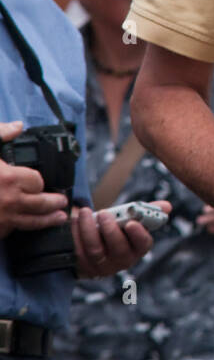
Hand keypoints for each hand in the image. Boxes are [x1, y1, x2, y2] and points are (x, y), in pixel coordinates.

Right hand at [0, 120, 69, 238]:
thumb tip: (18, 126)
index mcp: (9, 178)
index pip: (37, 181)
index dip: (39, 181)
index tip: (39, 181)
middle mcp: (10, 201)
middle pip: (42, 204)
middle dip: (54, 203)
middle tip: (62, 202)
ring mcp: (2, 220)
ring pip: (32, 223)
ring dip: (47, 221)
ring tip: (59, 219)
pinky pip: (10, 232)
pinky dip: (18, 228)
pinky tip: (23, 226)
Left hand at [72, 202, 170, 278]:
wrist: (92, 245)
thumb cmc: (116, 230)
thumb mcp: (130, 220)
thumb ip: (147, 212)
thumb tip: (167, 206)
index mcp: (137, 248)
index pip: (143, 245)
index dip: (139, 235)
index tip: (132, 223)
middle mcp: (121, 261)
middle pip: (119, 250)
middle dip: (111, 230)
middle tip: (104, 213)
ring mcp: (101, 265)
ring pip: (95, 250)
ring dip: (89, 229)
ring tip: (86, 212)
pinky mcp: (82, 265)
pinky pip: (77, 250)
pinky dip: (75, 233)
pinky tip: (74, 220)